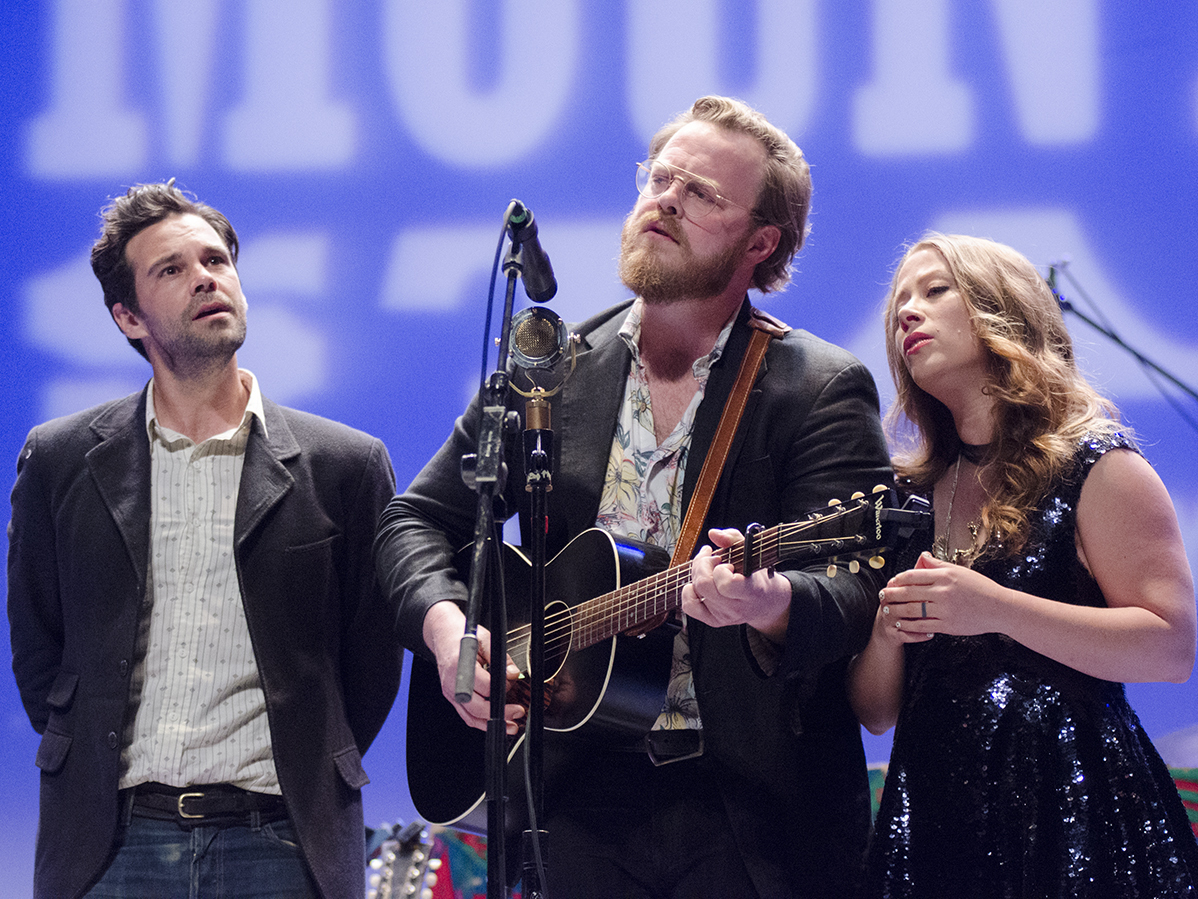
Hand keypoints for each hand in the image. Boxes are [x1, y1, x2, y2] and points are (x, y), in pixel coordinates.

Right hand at [423, 600, 525, 734]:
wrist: (443, 634)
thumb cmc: (462, 634)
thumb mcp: (485, 639)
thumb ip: (501, 658)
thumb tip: (513, 673)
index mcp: (460, 665)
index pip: (485, 685)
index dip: (502, 686)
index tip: (513, 683)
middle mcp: (452, 682)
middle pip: (476, 707)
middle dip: (500, 713)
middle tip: (517, 712)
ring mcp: (450, 692)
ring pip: (470, 717)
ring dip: (491, 724)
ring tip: (510, 726)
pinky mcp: (451, 697)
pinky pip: (466, 715)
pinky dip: (481, 721)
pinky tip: (495, 722)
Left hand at [681, 528, 791, 641]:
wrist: (766, 602)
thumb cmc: (757, 574)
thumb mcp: (752, 553)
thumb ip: (734, 539)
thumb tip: (713, 534)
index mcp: (751, 591)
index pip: (727, 585)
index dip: (721, 570)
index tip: (727, 563)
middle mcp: (737, 607)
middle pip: (705, 585)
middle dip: (703, 564)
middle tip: (712, 557)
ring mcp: (724, 616)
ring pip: (696, 591)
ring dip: (697, 572)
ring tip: (707, 566)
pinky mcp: (714, 621)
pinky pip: (689, 607)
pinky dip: (688, 591)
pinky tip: (697, 583)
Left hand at [878, 551, 1004, 637]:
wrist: (999, 608)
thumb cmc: (981, 588)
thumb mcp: (960, 571)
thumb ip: (938, 565)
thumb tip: (923, 557)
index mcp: (944, 576)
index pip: (913, 576)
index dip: (897, 580)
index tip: (891, 582)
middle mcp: (942, 592)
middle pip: (908, 593)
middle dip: (891, 595)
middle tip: (882, 596)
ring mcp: (944, 609)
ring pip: (912, 610)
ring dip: (896, 610)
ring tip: (887, 610)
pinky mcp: (947, 625)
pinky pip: (922, 625)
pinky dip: (909, 625)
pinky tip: (901, 624)